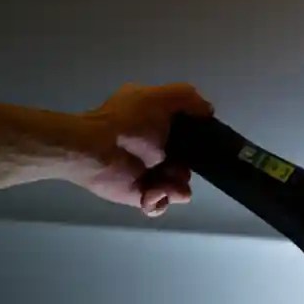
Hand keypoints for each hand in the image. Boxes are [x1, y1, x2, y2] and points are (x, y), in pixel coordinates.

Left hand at [69, 83, 213, 216]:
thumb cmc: (128, 122)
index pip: (189, 138)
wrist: (95, 150)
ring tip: (162, 183)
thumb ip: (189, 98)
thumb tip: (208, 112)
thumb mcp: (161, 97)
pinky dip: (159, 201)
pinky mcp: (139, 195)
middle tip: (175, 167)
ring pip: (180, 188)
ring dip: (176, 187)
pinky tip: (150, 192)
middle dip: (187, 169)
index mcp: (158, 126)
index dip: (199, 143)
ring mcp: (148, 175)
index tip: (201, 146)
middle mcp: (155, 150)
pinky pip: (161, 205)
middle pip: (189, 166)